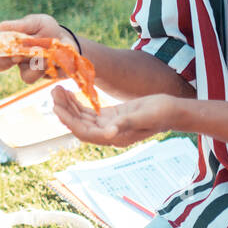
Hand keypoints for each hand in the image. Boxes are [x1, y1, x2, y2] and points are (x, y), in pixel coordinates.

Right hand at [0, 14, 74, 83]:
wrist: (68, 38)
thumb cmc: (47, 29)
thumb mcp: (37, 22)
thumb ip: (22, 25)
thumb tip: (1, 26)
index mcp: (13, 50)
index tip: (4, 50)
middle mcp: (20, 63)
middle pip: (7, 69)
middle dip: (8, 62)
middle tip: (16, 56)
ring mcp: (34, 71)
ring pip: (27, 77)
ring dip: (34, 67)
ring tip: (43, 58)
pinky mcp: (51, 75)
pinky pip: (49, 75)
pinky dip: (54, 66)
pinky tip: (57, 58)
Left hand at [52, 88, 174, 147]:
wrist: (175, 111)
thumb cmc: (162, 113)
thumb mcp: (144, 116)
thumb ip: (125, 123)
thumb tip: (108, 133)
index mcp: (114, 137)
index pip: (84, 132)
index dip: (68, 120)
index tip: (56, 106)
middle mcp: (108, 134)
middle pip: (79, 124)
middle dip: (64, 109)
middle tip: (53, 91)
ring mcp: (109, 125)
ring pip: (82, 117)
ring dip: (69, 105)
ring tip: (57, 89)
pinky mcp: (112, 116)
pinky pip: (90, 112)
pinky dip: (78, 103)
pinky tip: (70, 93)